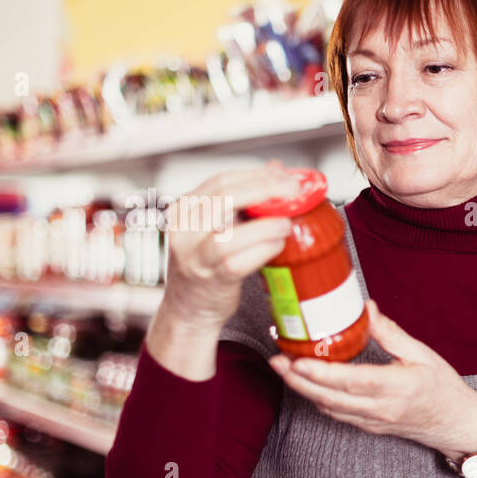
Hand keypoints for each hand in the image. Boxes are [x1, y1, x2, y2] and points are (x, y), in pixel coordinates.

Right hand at [160, 161, 302, 331]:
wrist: (190, 308)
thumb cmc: (208, 263)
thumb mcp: (220, 225)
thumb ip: (245, 199)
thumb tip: (276, 170)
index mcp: (184, 209)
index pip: (221, 181)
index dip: (256, 175)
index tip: (284, 175)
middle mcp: (183, 230)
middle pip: (224, 198)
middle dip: (264, 190)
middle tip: (293, 191)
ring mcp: (194, 256)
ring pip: (230, 235)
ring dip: (265, 226)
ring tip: (287, 223)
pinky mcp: (210, 279)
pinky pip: (238, 262)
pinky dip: (262, 251)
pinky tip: (278, 245)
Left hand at [268, 299, 476, 461]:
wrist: (455, 423)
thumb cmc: (443, 387)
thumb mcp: (423, 354)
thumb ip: (391, 333)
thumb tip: (366, 309)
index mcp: (400, 386)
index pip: (355, 381)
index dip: (323, 373)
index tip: (298, 360)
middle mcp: (383, 408)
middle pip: (332, 398)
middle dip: (299, 381)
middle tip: (276, 360)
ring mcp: (374, 420)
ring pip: (329, 408)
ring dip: (303, 390)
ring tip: (282, 368)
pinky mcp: (369, 426)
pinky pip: (336, 414)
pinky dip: (317, 398)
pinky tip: (305, 383)